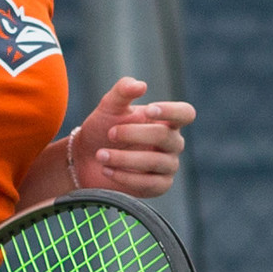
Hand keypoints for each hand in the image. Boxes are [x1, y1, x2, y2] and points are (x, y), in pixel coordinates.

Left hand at [72, 77, 194, 197]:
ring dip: (124, 158)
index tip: (149, 110)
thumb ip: (123, 91)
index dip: (172, 111)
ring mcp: (167, 166)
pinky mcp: (158, 186)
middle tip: (110, 133)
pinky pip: (149, 183)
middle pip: (166, 137)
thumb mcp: (109, 107)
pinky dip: (125, 176)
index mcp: (166, 121)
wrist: (86, 159)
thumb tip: (141, 85)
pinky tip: (106, 170)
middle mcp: (172, 143)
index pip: (185, 113)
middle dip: (134, 134)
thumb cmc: (103, 129)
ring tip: (100, 155)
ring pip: (156, 162)